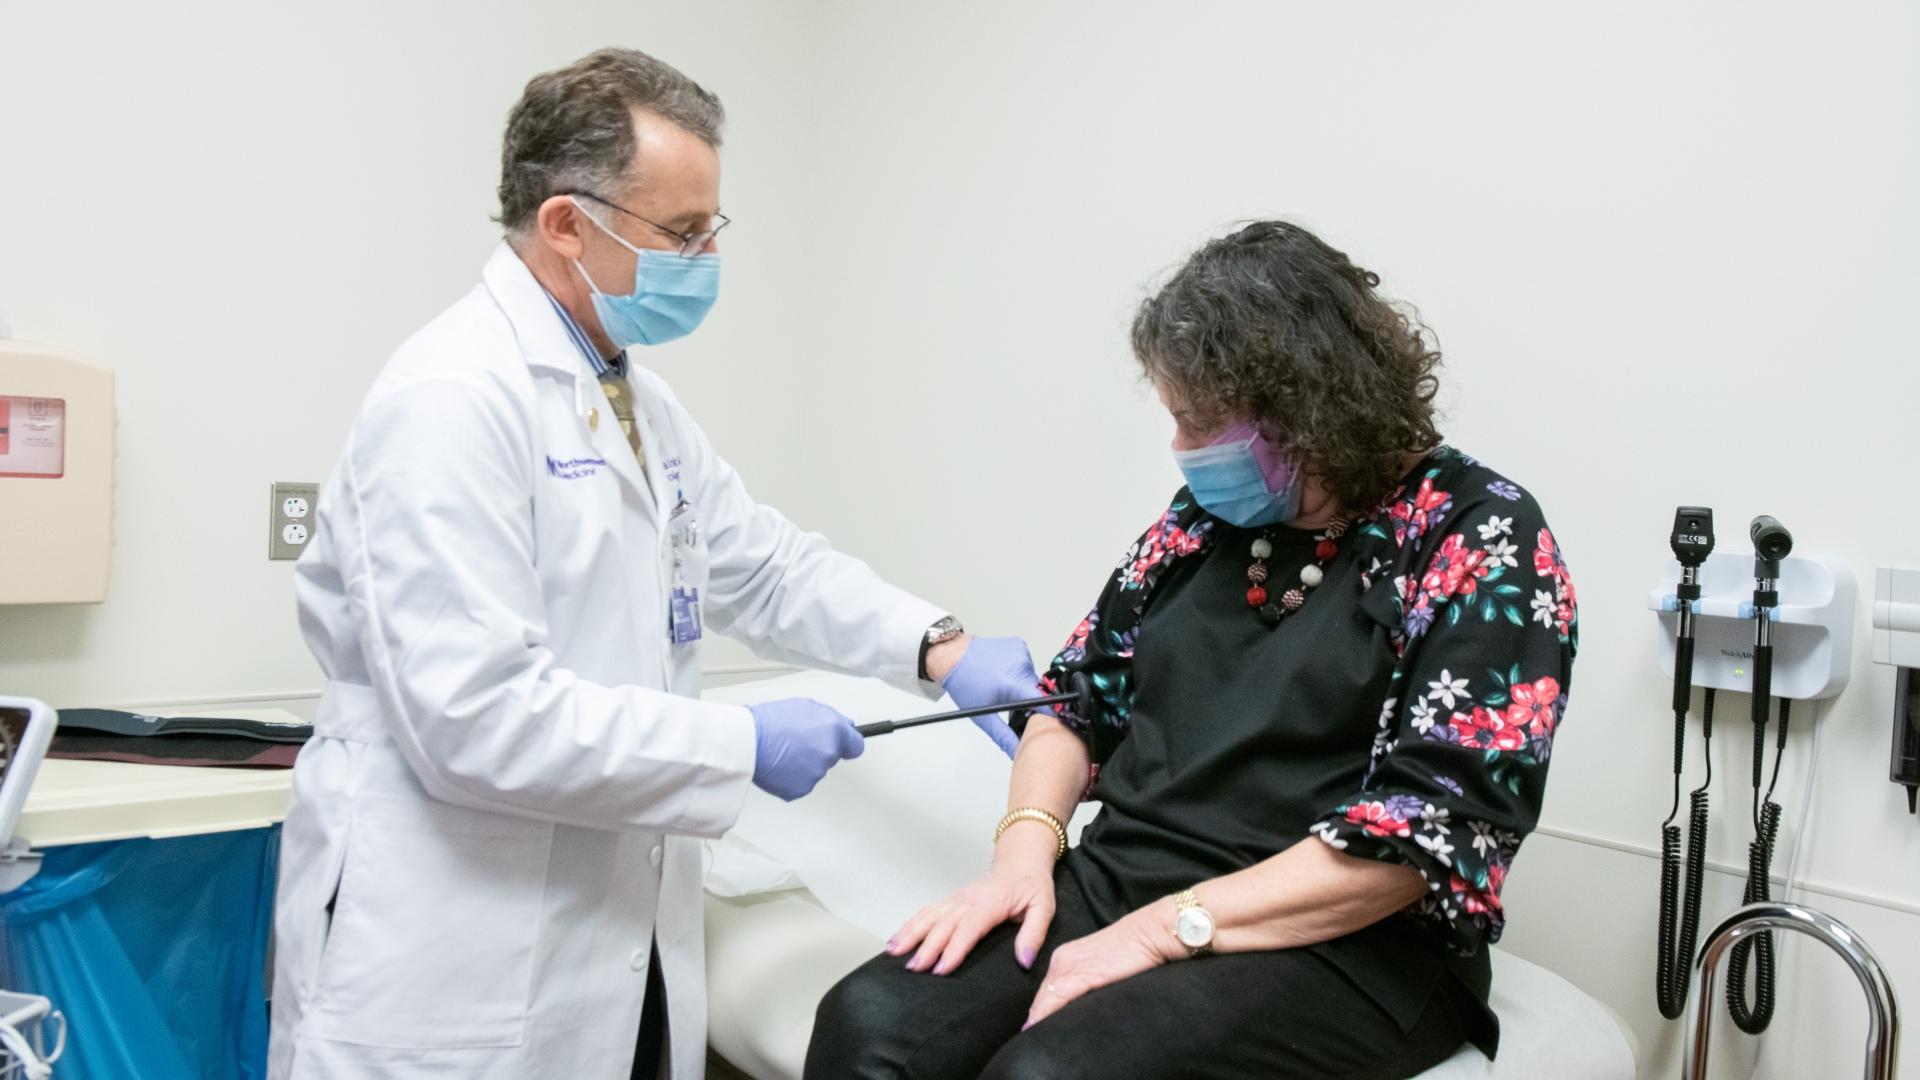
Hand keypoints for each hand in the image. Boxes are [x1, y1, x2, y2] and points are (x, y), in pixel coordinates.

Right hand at [748, 698, 863, 800]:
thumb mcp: (805, 707)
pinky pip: (801, 784)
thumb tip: (843, 726)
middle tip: (797, 743)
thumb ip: (829, 719)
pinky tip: (778, 765)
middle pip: (832, 757)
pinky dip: (791, 777)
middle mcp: (828, 753)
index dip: (847, 745)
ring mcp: (816, 773)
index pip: (856, 745)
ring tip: (782, 752)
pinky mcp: (801, 789)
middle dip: (819, 751)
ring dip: (803, 764)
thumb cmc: (769, 722)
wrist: (746, 741)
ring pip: (815, 770)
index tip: (845, 746)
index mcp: (833, 730)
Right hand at [886, 858, 1056, 975]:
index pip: (969, 928)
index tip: (941, 969)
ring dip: (910, 933)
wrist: (1021, 859)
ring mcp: (956, 899)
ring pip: (928, 916)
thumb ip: (1034, 934)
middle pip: (942, 924)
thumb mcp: (1044, 907)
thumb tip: (1024, 961)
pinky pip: (927, 912)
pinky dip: (909, 925)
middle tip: (912, 969)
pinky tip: (896, 939)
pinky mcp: (951, 901)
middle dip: (926, 947)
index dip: (954, 949)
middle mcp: (968, 900)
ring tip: (893, 952)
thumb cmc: (1032, 884)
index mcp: (990, 903)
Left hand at [937, 635, 1042, 757]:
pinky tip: (1003, 672)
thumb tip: (1017, 750)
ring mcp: (1021, 651)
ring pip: (1032, 677)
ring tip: (1002, 685)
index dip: (1049, 714)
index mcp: (1013, 682)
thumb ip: (1003, 735)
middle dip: (1028, 700)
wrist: (953, 655)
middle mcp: (1020, 663)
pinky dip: (1019, 671)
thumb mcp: (982, 715)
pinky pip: (1027, 663)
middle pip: (1037, 690)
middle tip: (1009, 702)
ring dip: (1022, 685)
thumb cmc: (964, 683)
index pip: (1045, 701)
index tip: (1047, 722)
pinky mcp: (1019, 644)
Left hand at [1023, 900, 1180, 1028]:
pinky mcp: (1083, 974)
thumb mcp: (1101, 966)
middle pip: (1041, 995)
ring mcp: (1071, 965)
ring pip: (1046, 998)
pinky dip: (1045, 1013)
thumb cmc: (1133, 952)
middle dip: (1037, 1016)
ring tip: (1033, 1035)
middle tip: (1032, 1035)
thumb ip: (1086, 982)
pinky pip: (1057, 997)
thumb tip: (1079, 1005)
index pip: (1046, 989)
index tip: (1037, 1025)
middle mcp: (1062, 959)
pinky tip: (1038, 1026)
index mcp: (1065, 956)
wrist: (1149, 934)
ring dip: (1038, 1018)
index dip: (1041, 1009)